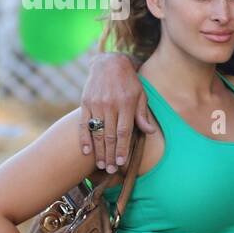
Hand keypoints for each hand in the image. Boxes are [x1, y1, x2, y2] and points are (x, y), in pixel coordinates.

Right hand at [78, 54, 154, 172]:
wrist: (109, 63)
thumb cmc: (129, 82)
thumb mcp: (141, 95)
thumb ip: (143, 114)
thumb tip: (150, 132)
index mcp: (126, 104)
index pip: (124, 132)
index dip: (122, 148)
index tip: (122, 163)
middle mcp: (110, 105)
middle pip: (110, 136)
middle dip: (110, 155)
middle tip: (110, 169)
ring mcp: (96, 104)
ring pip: (97, 132)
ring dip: (98, 151)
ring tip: (100, 165)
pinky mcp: (85, 103)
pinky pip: (83, 124)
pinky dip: (84, 138)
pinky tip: (86, 151)